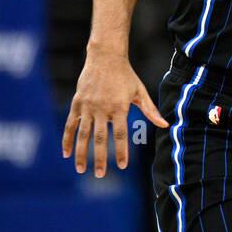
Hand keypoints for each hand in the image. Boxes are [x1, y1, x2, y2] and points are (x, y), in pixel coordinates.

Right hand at [62, 47, 168, 176]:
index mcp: (119, 107)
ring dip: (81, 153)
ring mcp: (87, 106)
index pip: (120, 134)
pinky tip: (66, 153)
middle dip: (99, 158)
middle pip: (100, 138)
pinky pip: (70, 124)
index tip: (122, 166)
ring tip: (80, 170)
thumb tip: (164, 125)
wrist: (105, 56)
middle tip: (100, 175)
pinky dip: (67, 139)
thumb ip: (150, 110)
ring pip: (83, 134)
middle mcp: (102, 108)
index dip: (121, 151)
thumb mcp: (140, 91)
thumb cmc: (126, 75)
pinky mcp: (77, 103)